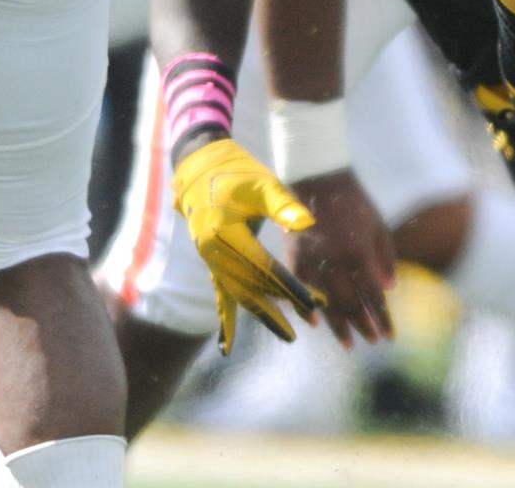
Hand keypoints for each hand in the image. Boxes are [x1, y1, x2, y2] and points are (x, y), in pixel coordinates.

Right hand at [171, 135, 322, 355]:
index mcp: (224, 232)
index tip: (315, 303)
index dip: (290, 287)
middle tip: (313, 318)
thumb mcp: (260, 182)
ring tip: (288, 335)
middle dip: (283, 303)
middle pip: (252, 285)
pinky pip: (219, 295)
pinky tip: (226, 348)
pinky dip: (224, 322)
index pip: (263, 268)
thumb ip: (282, 204)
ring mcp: (209, 259)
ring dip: (263, 313)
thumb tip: (307, 223)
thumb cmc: (235, 171)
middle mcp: (212, 251)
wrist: (199, 166)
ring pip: (238, 294)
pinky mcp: (210, 262)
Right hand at [284, 169, 396, 347]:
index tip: (389, 336)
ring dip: (339, 326)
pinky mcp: (294, 258)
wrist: (316, 175)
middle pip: (352, 305)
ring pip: (327, 303)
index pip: (374, 297)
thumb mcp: (377, 224)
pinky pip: (301, 291)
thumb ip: (385, 258)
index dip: (382, 319)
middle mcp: (336, 262)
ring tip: (349, 344)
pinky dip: (309, 308)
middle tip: (372, 341)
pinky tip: (317, 323)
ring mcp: (312, 261)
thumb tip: (389, 290)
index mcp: (359, 254)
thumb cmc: (353, 199)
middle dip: (364, 326)